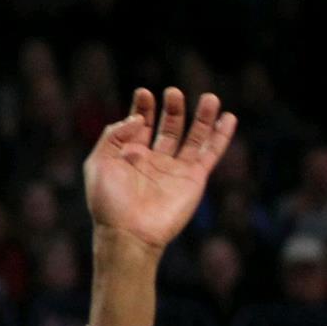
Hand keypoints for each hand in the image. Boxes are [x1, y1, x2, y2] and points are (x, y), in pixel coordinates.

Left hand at [85, 87, 236, 252]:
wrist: (128, 233)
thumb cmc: (108, 202)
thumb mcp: (98, 162)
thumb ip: (113, 135)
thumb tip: (137, 119)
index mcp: (130, 155)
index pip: (140, 123)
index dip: (143, 106)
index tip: (144, 92)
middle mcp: (154, 160)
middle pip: (169, 126)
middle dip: (172, 108)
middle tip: (173, 93)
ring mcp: (175, 169)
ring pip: (193, 137)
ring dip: (202, 117)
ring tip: (210, 97)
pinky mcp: (193, 179)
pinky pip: (210, 153)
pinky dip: (220, 136)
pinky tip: (227, 118)